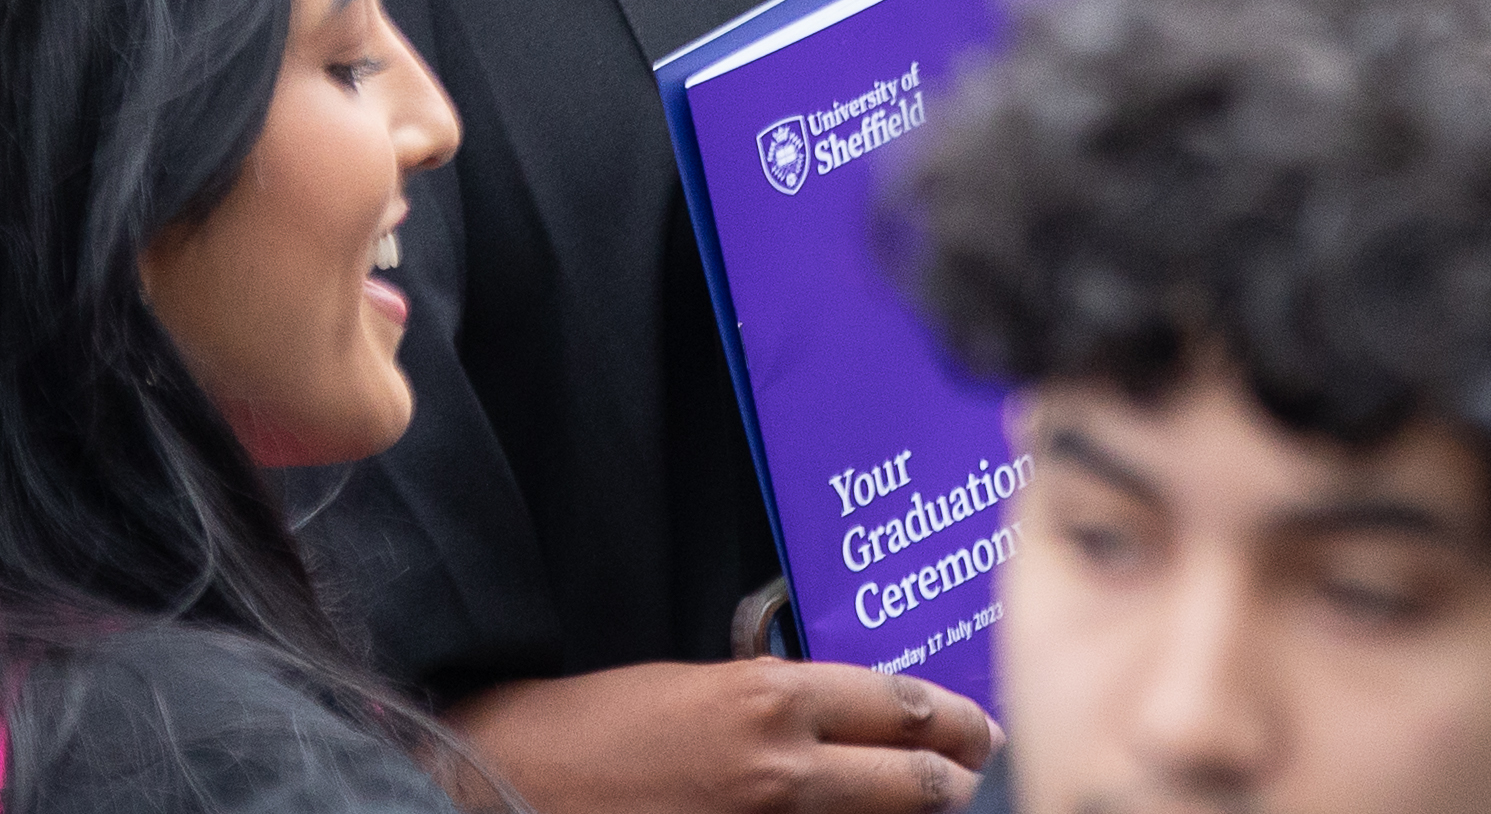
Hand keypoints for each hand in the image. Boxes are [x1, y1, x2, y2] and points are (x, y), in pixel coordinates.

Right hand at [447, 658, 1000, 813]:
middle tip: (976, 769)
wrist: (513, 787)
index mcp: (766, 700)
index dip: (948, 717)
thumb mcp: (692, 688)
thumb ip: (770, 705)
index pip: (895, 704)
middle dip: (956, 776)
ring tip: (930, 807)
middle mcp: (781, 770)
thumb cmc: (593, 729)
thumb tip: (829, 724)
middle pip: (914, 782)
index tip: (974, 724)